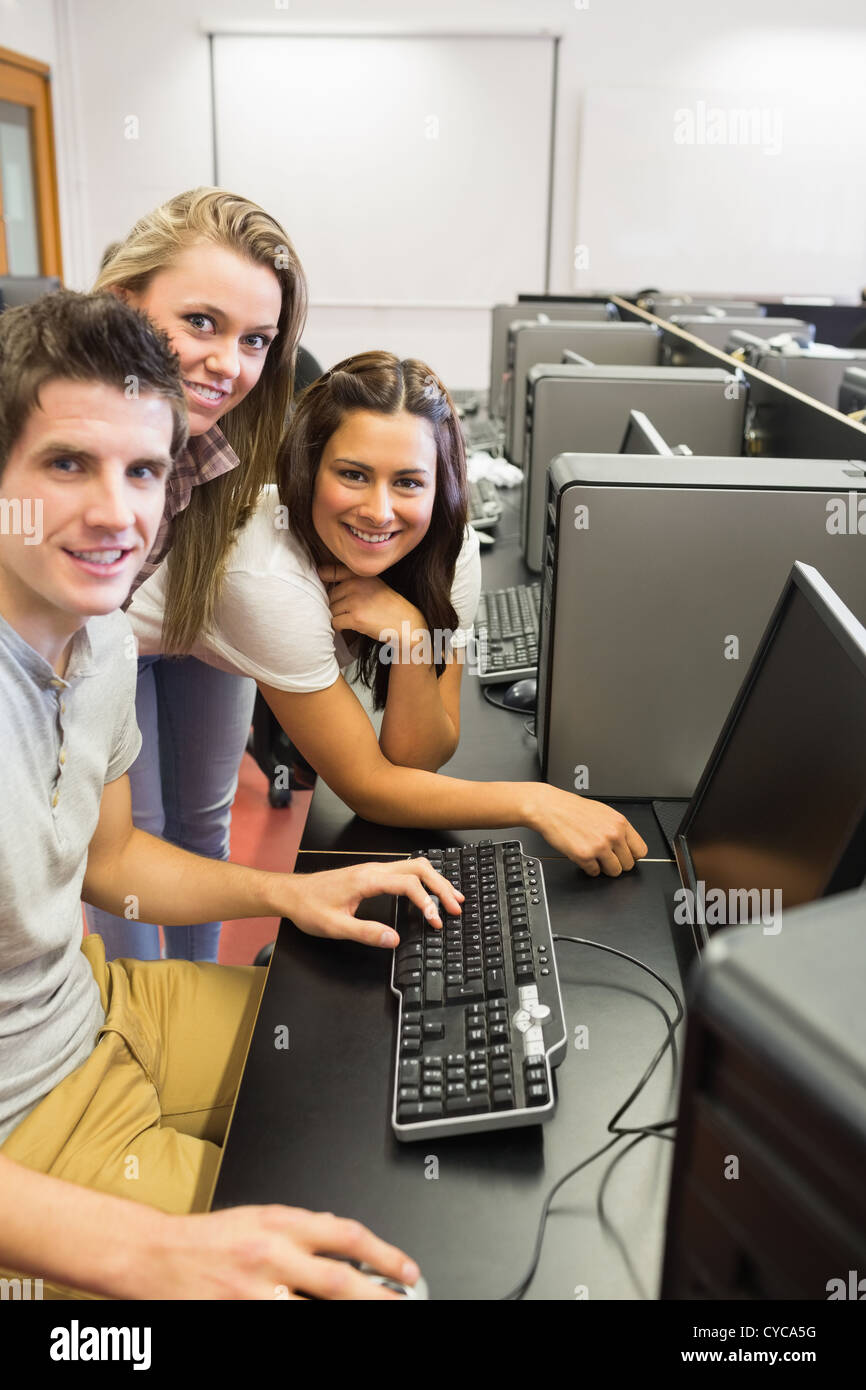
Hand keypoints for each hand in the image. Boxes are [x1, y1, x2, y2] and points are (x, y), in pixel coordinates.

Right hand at [129, 1205, 420, 1299]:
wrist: (151, 1254)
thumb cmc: (205, 1238)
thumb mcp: (257, 1216)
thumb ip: (300, 1228)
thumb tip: (343, 1239)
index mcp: (280, 1222)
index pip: (346, 1235)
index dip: (385, 1254)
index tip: (408, 1271)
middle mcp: (271, 1255)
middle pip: (340, 1281)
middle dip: (379, 1297)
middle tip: (406, 1305)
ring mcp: (254, 1292)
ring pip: (314, 1313)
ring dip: (347, 1317)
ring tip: (370, 1319)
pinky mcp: (236, 1317)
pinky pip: (281, 1327)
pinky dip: (304, 1328)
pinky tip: (322, 1329)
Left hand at [274, 858, 463, 946]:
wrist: (290, 894)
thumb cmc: (309, 907)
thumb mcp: (335, 927)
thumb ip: (366, 933)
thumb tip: (394, 940)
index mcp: (367, 880)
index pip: (408, 884)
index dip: (426, 902)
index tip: (435, 921)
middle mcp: (373, 869)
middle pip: (418, 868)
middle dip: (441, 886)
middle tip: (456, 907)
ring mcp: (373, 869)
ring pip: (414, 866)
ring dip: (435, 880)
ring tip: (452, 898)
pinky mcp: (371, 874)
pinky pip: (405, 871)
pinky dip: (423, 880)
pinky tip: (429, 891)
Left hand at [318, 562, 422, 644]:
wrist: (405, 622)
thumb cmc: (387, 605)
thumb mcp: (372, 584)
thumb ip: (352, 580)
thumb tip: (322, 579)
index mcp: (359, 574)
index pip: (331, 571)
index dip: (324, 577)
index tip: (322, 582)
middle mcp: (356, 584)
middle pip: (329, 596)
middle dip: (335, 605)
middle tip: (348, 611)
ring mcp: (355, 601)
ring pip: (331, 610)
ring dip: (338, 616)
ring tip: (351, 618)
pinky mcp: (355, 617)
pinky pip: (335, 622)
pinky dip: (339, 627)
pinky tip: (350, 626)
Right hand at [526, 784, 647, 875]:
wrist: (550, 808)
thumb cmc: (572, 809)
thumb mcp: (603, 812)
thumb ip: (617, 828)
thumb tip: (627, 845)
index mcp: (620, 823)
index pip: (640, 851)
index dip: (631, 855)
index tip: (624, 856)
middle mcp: (613, 835)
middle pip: (628, 864)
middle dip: (617, 863)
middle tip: (606, 858)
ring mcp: (600, 846)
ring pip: (614, 872)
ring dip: (604, 868)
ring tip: (595, 858)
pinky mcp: (585, 856)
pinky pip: (594, 872)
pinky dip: (588, 868)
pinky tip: (582, 856)